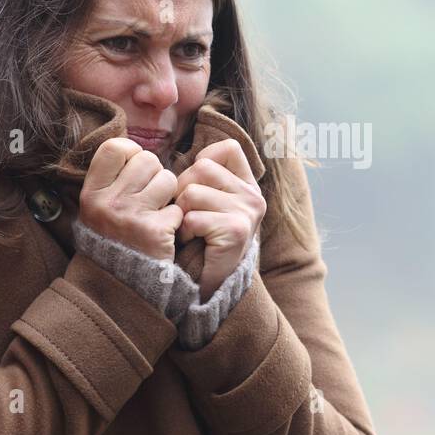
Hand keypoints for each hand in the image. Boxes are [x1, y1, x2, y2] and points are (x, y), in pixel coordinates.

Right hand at [78, 137, 182, 260]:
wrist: (119, 286)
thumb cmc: (114, 238)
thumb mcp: (99, 208)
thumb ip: (112, 179)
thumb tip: (133, 148)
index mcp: (92, 192)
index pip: (115, 147)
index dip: (132, 152)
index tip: (136, 169)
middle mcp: (108, 202)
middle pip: (147, 160)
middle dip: (155, 174)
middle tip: (150, 196)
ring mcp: (130, 216)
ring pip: (167, 179)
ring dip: (169, 195)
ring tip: (157, 211)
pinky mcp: (154, 231)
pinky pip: (177, 207)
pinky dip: (175, 220)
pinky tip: (163, 232)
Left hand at [173, 139, 266, 299]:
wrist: (214, 286)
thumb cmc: (203, 240)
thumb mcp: (210, 203)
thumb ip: (205, 178)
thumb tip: (183, 156)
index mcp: (248, 184)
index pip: (228, 148)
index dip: (204, 160)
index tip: (197, 185)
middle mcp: (253, 196)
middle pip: (202, 167)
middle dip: (182, 189)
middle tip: (186, 214)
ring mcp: (247, 212)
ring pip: (192, 192)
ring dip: (181, 213)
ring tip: (189, 229)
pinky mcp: (236, 231)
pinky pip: (193, 217)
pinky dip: (184, 231)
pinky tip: (192, 242)